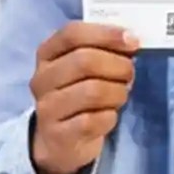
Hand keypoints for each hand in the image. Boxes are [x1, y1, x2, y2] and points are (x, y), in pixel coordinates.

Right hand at [29, 22, 139, 173]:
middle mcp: (42, 79)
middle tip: (130, 73)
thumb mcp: (83, 68)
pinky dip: (110, 117)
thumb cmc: (78, 94)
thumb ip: (102, 49)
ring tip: (120, 95)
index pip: (72, 33)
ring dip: (117, 92)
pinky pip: (94, 120)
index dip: (106, 34)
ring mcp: (47, 108)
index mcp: (47, 54)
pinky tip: (108, 116)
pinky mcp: (58, 135)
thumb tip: (131, 39)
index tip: (132, 40)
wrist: (59, 140)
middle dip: (118, 66)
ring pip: (93, 91)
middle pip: (84, 61)